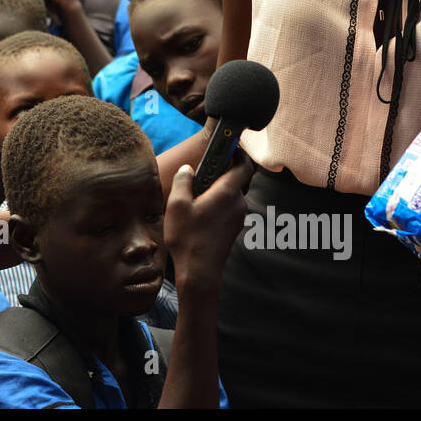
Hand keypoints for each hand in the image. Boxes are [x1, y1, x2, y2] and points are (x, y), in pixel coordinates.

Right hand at [164, 164, 246, 296]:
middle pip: (235, 180)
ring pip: (229, 195)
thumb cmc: (188, 238)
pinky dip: (216, 205)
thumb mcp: (177, 205)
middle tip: (198, 175)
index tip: (227, 147)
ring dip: (215, 191)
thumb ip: (183, 181)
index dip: (238, 153)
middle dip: (219, 174)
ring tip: (193, 199)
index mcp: (228, 193)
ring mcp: (238, 218)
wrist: (199, 273)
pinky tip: (197, 215)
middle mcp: (238, 204)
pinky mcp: (233, 229)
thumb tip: (187, 169)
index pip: (244, 165)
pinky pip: (227, 208)